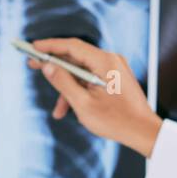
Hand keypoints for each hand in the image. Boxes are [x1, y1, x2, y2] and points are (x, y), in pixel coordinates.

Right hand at [27, 38, 162, 156]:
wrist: (144, 132)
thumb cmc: (117, 120)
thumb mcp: (83, 104)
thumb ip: (63, 82)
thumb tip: (47, 66)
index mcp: (104, 62)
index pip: (71, 46)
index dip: (49, 46)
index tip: (32, 47)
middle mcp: (110, 60)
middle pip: (75, 57)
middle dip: (54, 66)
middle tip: (32, 65)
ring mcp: (114, 69)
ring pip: (82, 72)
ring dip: (67, 88)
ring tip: (59, 111)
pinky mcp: (115, 78)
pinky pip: (91, 79)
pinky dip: (80, 91)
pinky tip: (72, 109)